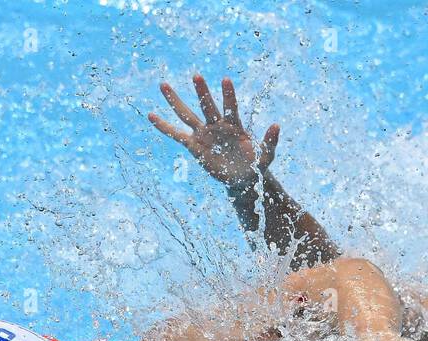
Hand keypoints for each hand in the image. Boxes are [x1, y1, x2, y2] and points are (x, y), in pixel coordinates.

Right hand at [148, 74, 279, 188]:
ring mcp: (204, 134)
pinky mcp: (194, 146)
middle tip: (196, 75)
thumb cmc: (255, 164)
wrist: (243, 179)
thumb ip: (270, 141)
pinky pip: (176, 134)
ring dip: (175, 101)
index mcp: (234, 125)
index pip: (230, 107)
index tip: (225, 79)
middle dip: (202, 92)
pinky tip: (151, 116)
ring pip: (187, 115)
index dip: (228, 94)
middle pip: (207, 106)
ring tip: (164, 85)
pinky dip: (164, 126)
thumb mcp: (267, 155)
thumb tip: (276, 125)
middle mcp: (217, 126)